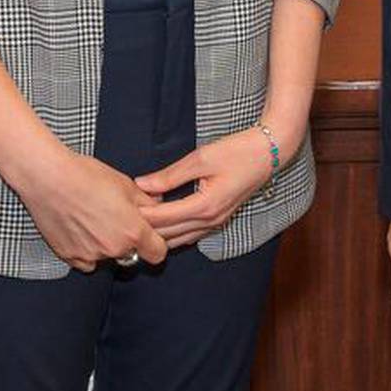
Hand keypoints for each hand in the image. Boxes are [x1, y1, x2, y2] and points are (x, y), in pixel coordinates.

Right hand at [14, 146, 165, 272]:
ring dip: (105, 245)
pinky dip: (85, 250)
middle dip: (127, 241)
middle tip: (113, 219)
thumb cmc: (85, 176)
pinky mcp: (69, 257)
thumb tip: (157, 206)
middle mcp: (114, 248)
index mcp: (133, 230)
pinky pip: (85, 261)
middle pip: (131, 254)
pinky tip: (79, 229)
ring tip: (92, 219)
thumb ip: (146, 201)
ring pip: (106, 257)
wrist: (48, 178)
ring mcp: (91, 255)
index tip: (149, 237)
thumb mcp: (125, 183)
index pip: (157, 253)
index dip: (155, 244)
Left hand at [136, 130, 275, 250]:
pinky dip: (174, 233)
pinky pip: (191, 234)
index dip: (141, 215)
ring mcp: (217, 222)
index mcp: (205, 205)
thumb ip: (170, 175)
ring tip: (137, 226)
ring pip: (179, 239)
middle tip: (123, 220)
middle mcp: (211, 220)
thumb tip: (142, 184)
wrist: (268, 153)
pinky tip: (161, 226)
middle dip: (145, 228)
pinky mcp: (219, 219)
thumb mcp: (200, 158)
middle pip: (169, 233)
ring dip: (159, 234)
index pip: (164, 218)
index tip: (121, 209)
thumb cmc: (237, 151)